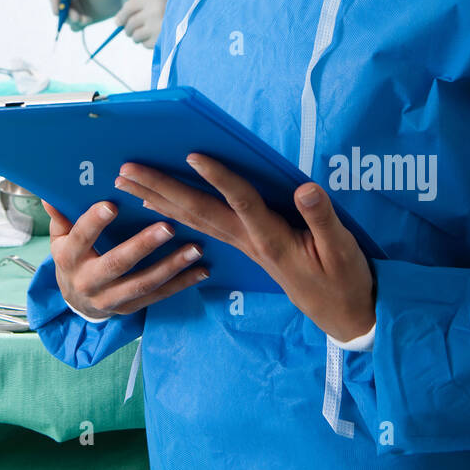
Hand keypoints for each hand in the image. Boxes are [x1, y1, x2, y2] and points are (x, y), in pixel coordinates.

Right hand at [40, 198, 208, 318]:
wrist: (76, 303)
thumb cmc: (73, 258)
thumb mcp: (60, 239)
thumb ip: (61, 216)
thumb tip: (51, 191)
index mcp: (70, 258)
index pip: (81, 238)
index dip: (94, 222)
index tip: (112, 204)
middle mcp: (89, 282)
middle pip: (117, 264)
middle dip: (143, 245)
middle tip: (168, 226)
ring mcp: (111, 299)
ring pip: (143, 283)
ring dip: (172, 266)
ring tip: (195, 248)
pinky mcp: (131, 309)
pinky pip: (158, 297)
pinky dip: (182, 284)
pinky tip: (201, 270)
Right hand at [48, 0, 123, 29]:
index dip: (55, 4)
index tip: (58, 13)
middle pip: (59, 10)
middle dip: (68, 16)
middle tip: (78, 18)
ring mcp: (75, 9)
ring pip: (67, 20)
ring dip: (75, 21)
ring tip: (88, 19)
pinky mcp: (81, 18)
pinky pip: (74, 26)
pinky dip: (79, 26)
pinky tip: (88, 20)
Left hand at [114, 155, 375, 341]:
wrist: (341, 315)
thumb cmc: (344, 278)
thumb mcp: (342, 249)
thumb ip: (322, 218)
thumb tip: (305, 187)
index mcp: (271, 238)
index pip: (241, 202)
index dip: (219, 178)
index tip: (192, 155)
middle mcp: (247, 240)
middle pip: (198, 211)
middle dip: (161, 188)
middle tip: (125, 168)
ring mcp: (242, 245)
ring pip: (193, 218)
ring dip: (158, 198)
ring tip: (127, 181)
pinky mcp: (244, 246)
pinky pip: (201, 227)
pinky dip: (174, 213)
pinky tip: (155, 206)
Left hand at [115, 0, 168, 48]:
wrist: (195, 18)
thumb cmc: (169, 8)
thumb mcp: (155, 0)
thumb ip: (134, 7)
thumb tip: (117, 23)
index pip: (128, 7)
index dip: (121, 16)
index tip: (119, 22)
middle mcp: (155, 10)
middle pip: (129, 24)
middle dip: (128, 29)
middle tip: (132, 30)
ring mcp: (159, 27)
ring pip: (135, 36)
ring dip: (137, 36)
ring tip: (147, 32)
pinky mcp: (162, 40)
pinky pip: (144, 44)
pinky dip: (147, 42)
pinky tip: (156, 36)